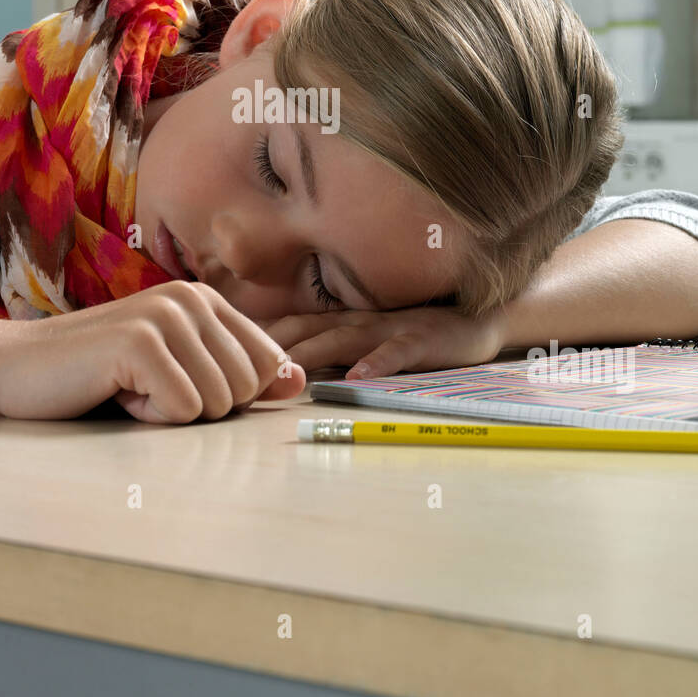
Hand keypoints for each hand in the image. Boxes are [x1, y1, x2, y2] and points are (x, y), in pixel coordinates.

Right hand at [0, 281, 305, 422]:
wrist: (17, 367)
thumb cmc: (99, 374)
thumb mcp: (177, 368)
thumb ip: (237, 371)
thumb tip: (299, 381)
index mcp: (205, 299)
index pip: (267, 364)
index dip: (231, 396)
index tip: (181, 386)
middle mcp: (192, 298)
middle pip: (247, 389)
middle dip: (201, 408)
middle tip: (149, 388)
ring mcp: (166, 316)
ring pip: (218, 403)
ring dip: (172, 414)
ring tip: (130, 388)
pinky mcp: (140, 343)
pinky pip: (183, 411)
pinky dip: (149, 418)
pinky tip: (117, 393)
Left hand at [257, 305, 507, 379]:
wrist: (475, 319)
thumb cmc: (414, 334)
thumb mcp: (367, 338)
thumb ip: (331, 348)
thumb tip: (285, 369)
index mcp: (343, 321)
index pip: (291, 327)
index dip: (257, 339)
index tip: (222, 352)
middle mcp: (357, 320)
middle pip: (305, 330)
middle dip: (271, 347)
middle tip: (238, 365)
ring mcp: (387, 329)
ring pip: (341, 339)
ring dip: (312, 354)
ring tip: (286, 371)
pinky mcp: (418, 341)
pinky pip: (394, 353)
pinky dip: (375, 364)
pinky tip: (358, 377)